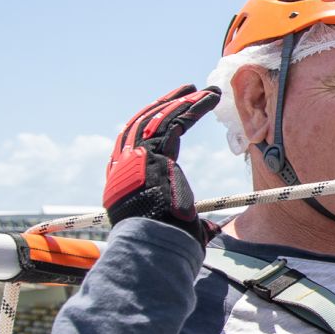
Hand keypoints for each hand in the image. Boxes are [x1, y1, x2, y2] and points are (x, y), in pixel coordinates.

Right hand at [103, 85, 221, 247]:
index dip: (154, 125)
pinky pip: (174, 121)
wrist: (155, 243)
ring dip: (181, 101)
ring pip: (158, 119)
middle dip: (164, 105)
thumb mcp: (178, 229)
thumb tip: (210, 229)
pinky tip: (209, 98)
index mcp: (125, 182)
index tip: (172, 114)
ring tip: (200, 90)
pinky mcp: (151, 152)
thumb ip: (192, 222)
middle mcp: (124, 166)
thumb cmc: (167, 243)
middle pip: (141, 124)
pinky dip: (193, 107)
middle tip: (186, 91)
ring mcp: (134, 157)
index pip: (136, 145)